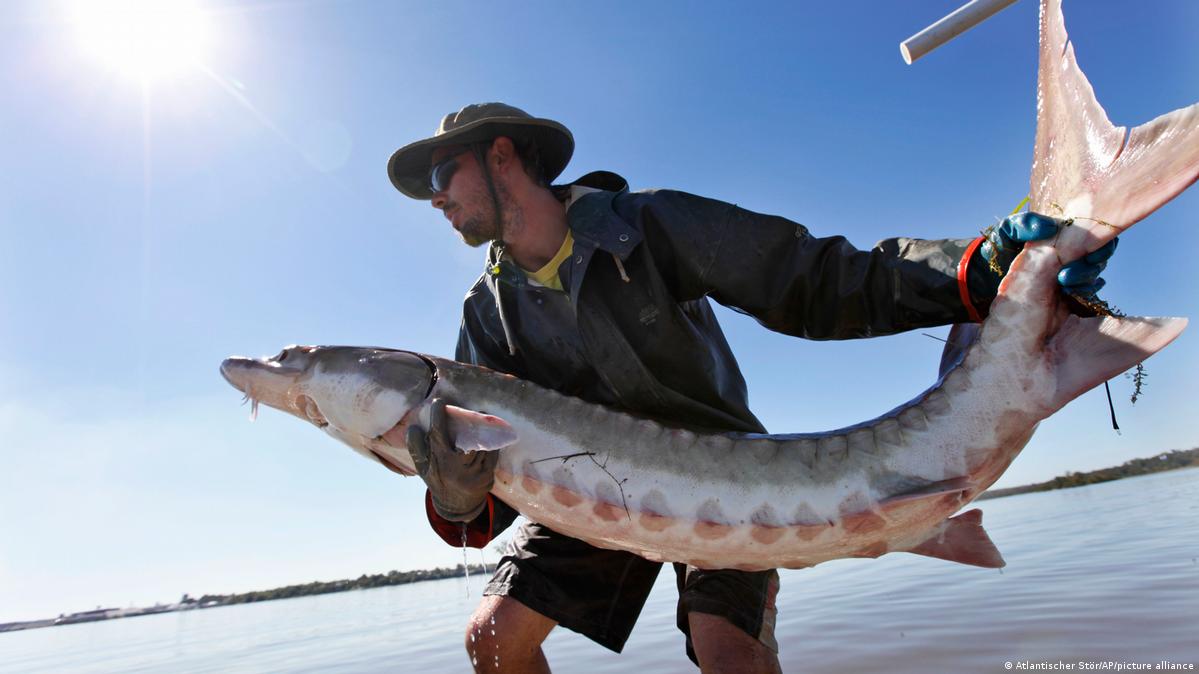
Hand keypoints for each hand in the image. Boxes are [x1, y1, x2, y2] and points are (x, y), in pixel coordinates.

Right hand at [405, 398, 497, 521]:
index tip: (439, 402)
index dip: (437, 418)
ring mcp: (471, 474)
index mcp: (437, 463)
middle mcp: (454, 469)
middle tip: (473, 408)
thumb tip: (412, 428)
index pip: (436, 436)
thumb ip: (417, 448)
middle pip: (463, 438)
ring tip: (483, 415)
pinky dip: (491, 444)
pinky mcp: (486, 477)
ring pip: (479, 445)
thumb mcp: (423, 467)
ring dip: (482, 430)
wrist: (457, 506)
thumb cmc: (438, 478)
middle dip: (469, 422)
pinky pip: (491, 454)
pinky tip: (491, 434)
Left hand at [981, 211, 1116, 297]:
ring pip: (1094, 275)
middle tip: (1071, 271)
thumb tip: (1048, 227)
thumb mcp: (1007, 231)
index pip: (1094, 233)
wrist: (985, 279)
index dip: (1101, 239)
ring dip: (1086, 279)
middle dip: (1094, 262)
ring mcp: (1071, 276)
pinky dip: (1084, 293)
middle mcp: (1072, 254)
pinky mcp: (1068, 296)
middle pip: (1099, 256)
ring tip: (1063, 282)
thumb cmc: (998, 248)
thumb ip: (1023, 224)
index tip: (1090, 249)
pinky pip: (1086, 295)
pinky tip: (1070, 294)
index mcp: (1064, 235)